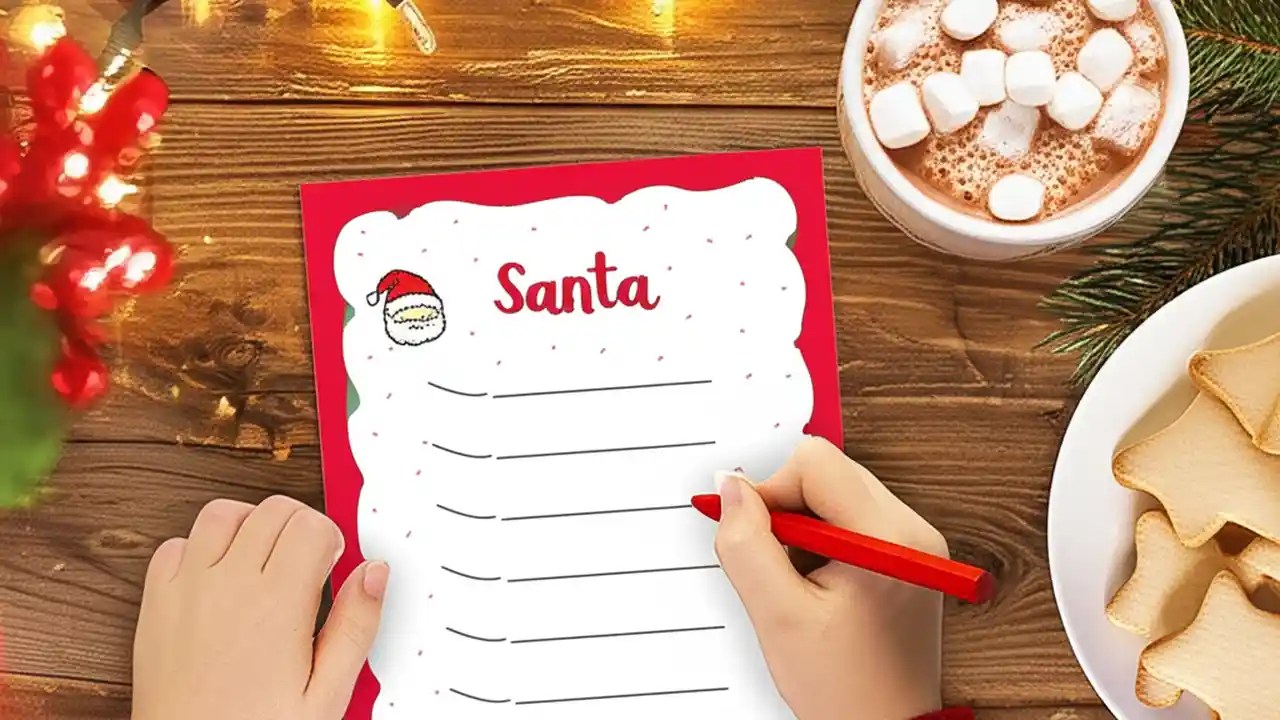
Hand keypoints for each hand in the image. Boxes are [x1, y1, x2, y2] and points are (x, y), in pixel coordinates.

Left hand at [132, 496, 388, 719]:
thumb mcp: (327, 694)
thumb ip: (356, 626)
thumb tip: (374, 574)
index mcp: (276, 605)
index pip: (310, 526)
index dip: (331, 538)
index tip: (333, 562)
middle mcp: (228, 588)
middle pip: (273, 510)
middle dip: (300, 525)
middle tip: (308, 562)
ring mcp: (186, 592)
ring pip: (221, 513)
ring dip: (250, 524)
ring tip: (265, 558)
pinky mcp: (155, 605)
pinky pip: (173, 545)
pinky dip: (199, 547)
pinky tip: (219, 576)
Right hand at [714, 437, 946, 719]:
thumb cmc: (845, 690)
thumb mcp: (779, 616)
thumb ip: (747, 544)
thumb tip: (730, 487)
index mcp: (889, 538)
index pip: (816, 462)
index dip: (770, 490)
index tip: (751, 533)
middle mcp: (912, 530)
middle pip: (827, 471)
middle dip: (787, 510)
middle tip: (777, 566)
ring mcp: (914, 542)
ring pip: (834, 492)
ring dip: (802, 528)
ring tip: (801, 583)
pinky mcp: (906, 554)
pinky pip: (849, 517)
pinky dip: (820, 541)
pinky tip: (818, 584)